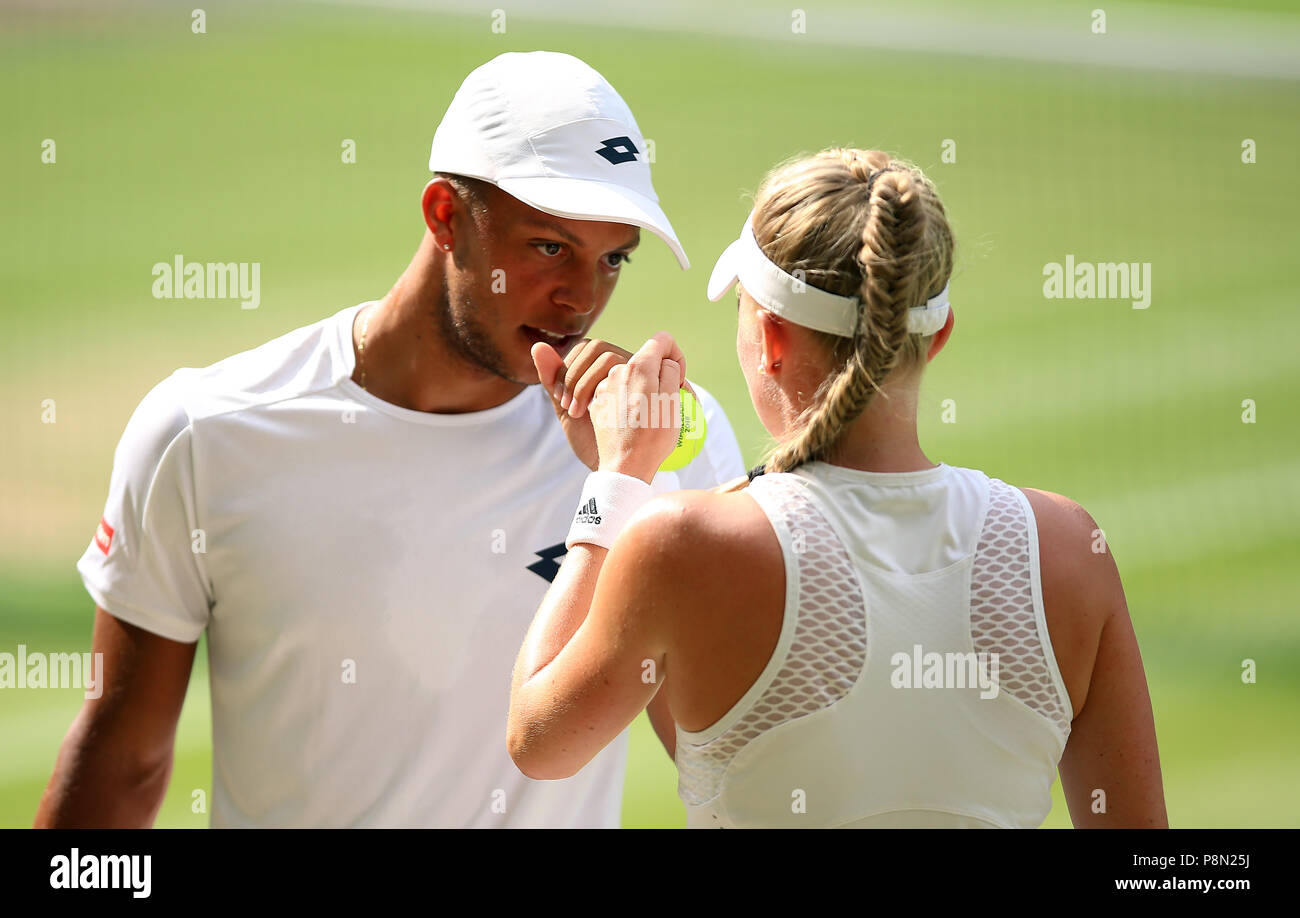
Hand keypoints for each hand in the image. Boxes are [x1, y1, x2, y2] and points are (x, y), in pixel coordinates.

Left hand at [532, 338, 635, 469]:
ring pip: (608, 357)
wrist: (612, 466)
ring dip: (584, 382)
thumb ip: (552, 379)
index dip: (569, 365)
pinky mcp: (645, 388)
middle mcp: (623, 367)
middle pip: (598, 348)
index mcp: (603, 369)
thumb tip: (537, 346)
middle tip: (567, 405)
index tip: (558, 396)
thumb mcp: (566, 408)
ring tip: (576, 411)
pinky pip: (623, 373)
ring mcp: (636, 377)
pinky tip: (589, 412)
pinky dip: (598, 389)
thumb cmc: (590, 438)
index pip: (587, 347)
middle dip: (575, 374)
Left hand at [587, 332, 685, 482]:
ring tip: (647, 415)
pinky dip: (626, 402)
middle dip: (657, 374)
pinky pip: (616, 394)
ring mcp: (604, 388)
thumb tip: (665, 359)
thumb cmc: (653, 436)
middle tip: (665, 400)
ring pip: (629, 378)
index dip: (675, 354)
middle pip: (644, 360)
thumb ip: (670, 370)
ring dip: (640, 389)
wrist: (625, 467)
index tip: (677, 376)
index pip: (661, 340)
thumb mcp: (673, 400)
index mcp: (638, 366)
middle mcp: (617, 371)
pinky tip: (631, 422)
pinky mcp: (597, 405)